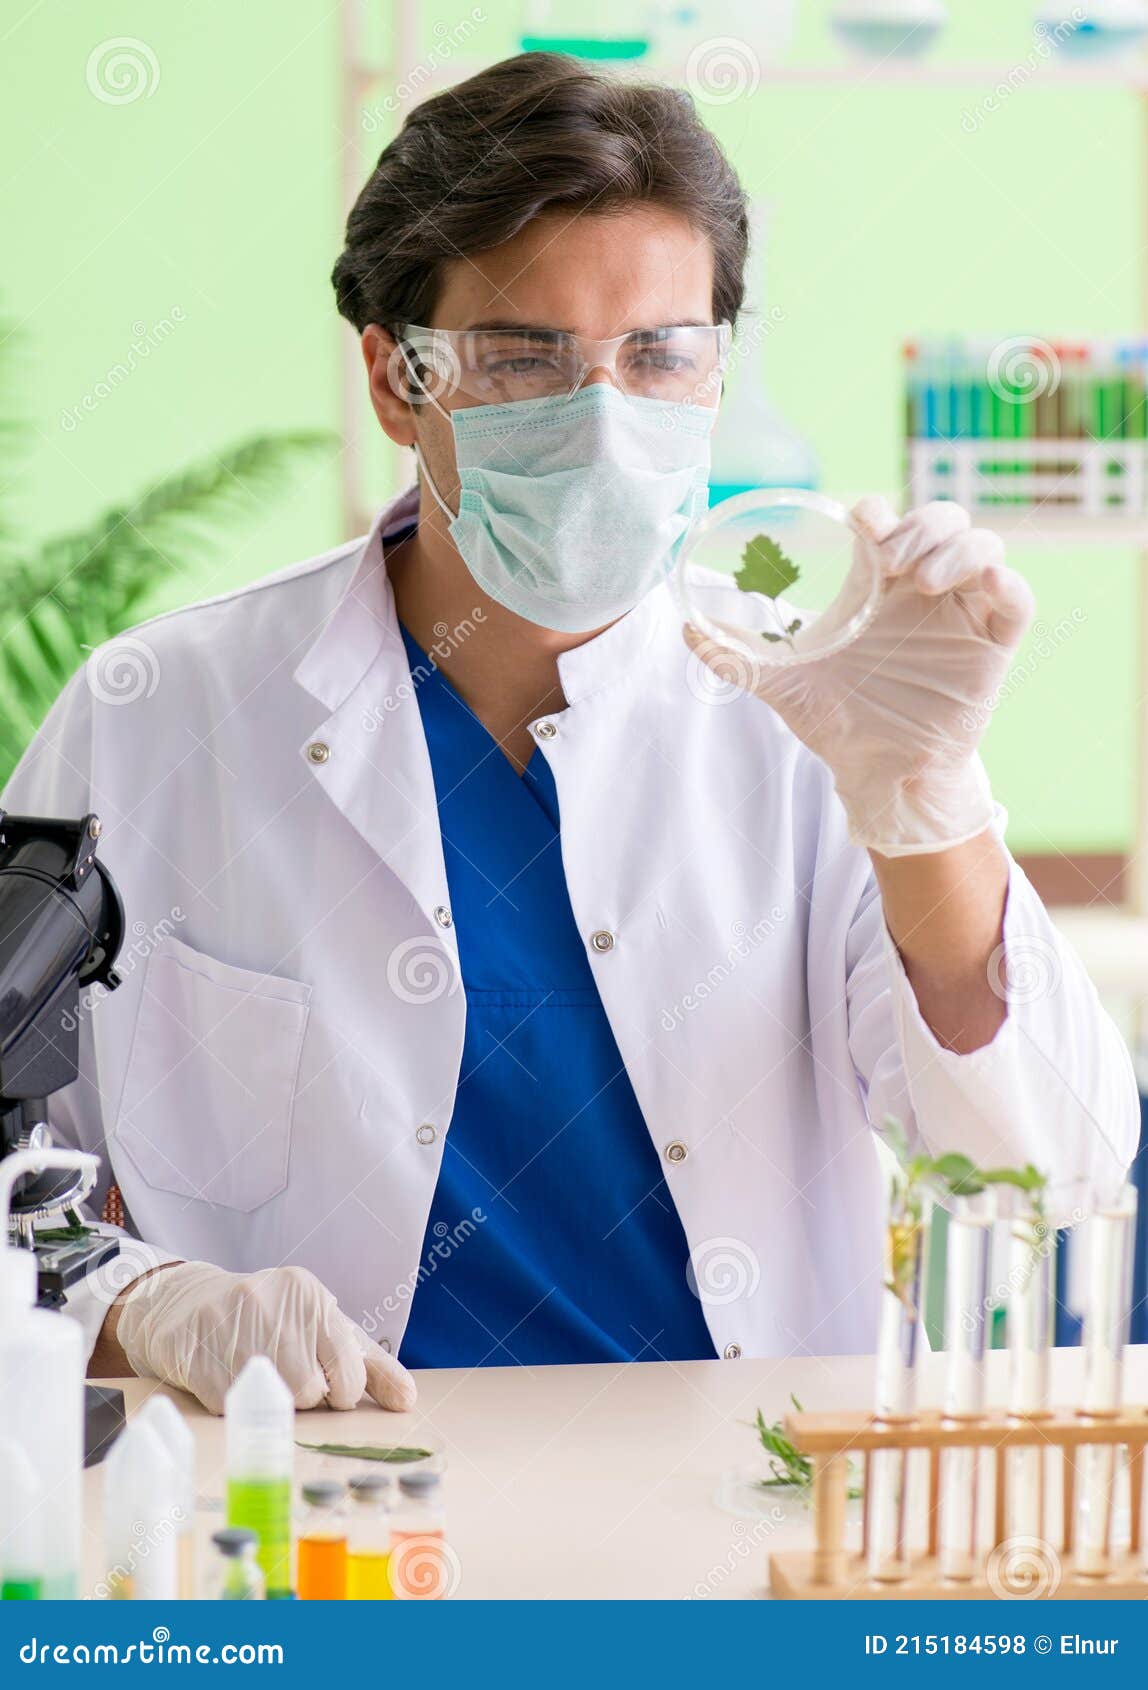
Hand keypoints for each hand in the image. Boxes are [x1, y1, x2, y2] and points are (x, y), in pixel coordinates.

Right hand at [114, 1261, 416, 1415]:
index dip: (339, 1391)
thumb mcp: (324, 1329)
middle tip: (285, 1373)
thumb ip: (370, 1365)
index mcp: (310, 1296)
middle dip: (303, 1397)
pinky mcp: (196, 1355)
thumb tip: (408, 1401)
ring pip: (275, 1403)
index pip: (349, 1375)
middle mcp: (273, 1305)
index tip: (324, 1379)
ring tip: (260, 1376)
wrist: (186, 1304)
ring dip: (272, 1404)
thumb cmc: (270, 1322)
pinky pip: (234, 1408)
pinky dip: (236, 1405)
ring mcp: (231, 1329)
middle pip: (311, 1393)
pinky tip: (228, 1376)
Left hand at [685, 496, 1033, 856]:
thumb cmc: (836, 721)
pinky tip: (976, 591)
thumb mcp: (780, 682)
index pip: (886, 520)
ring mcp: (961, 614)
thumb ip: (734, 655)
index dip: (877, 510)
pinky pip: (1017, 599)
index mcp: (876, 585)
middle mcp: (921, 589)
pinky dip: (1004, 584)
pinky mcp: (993, 645)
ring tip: (922, 582)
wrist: (876, 772)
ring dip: (957, 548)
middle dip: (919, 525)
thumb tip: (681, 629)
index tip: (858, 525)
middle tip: (889, 561)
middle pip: (941, 519)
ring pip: (983, 546)